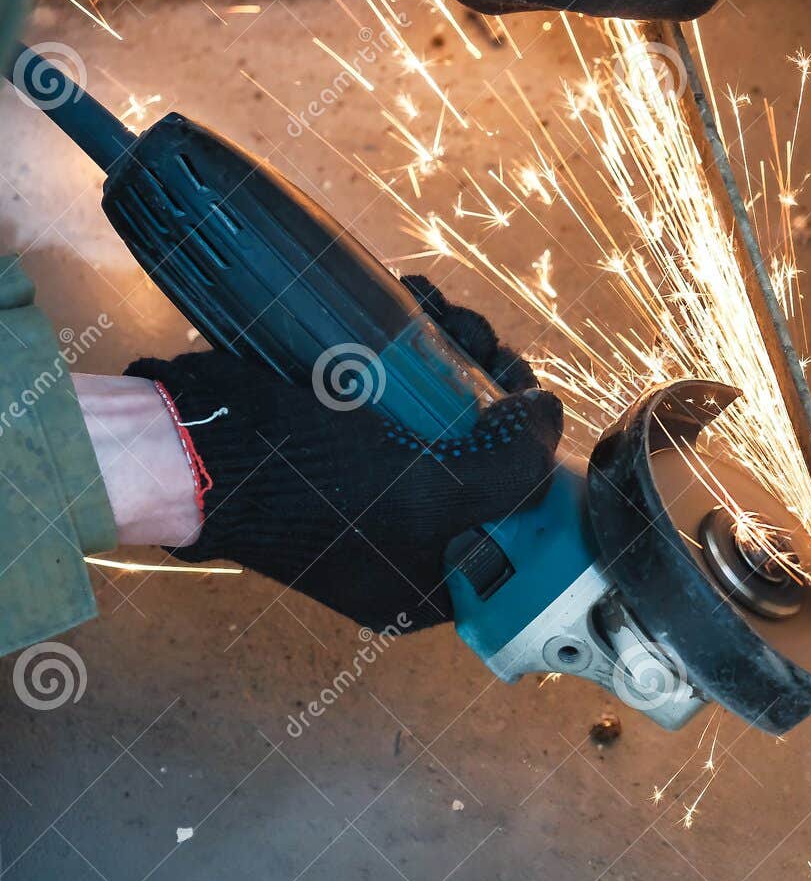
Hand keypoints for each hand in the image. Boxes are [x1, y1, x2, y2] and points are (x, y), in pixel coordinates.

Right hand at [114, 279, 561, 631]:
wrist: (189, 445)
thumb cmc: (309, 487)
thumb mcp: (432, 493)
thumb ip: (510, 469)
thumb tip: (550, 417)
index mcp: (430, 578)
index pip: (517, 524)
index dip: (537, 462)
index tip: (531, 407)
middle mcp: (406, 534)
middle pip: (484, 455)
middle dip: (493, 389)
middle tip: (489, 350)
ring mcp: (369, 479)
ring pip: (442, 407)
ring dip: (457, 350)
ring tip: (447, 315)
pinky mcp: (339, 429)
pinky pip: (395, 383)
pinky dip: (411, 340)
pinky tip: (419, 301)